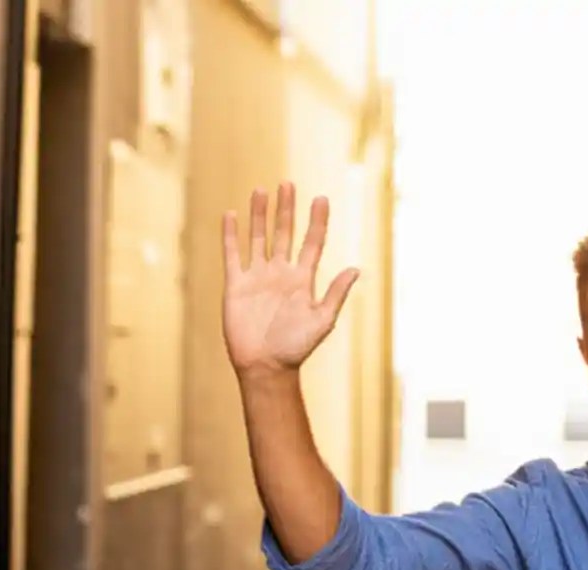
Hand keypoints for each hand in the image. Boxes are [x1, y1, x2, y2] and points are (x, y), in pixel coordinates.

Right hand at [222, 182, 359, 376]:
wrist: (265, 366)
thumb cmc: (296, 348)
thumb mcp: (322, 321)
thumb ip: (335, 294)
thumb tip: (356, 269)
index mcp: (302, 279)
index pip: (312, 242)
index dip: (317, 221)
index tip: (321, 198)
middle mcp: (280, 273)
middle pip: (284, 233)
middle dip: (286, 209)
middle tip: (288, 184)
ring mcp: (257, 277)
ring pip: (258, 238)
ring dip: (259, 215)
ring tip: (261, 191)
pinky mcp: (236, 285)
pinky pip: (232, 255)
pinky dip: (231, 235)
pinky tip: (231, 215)